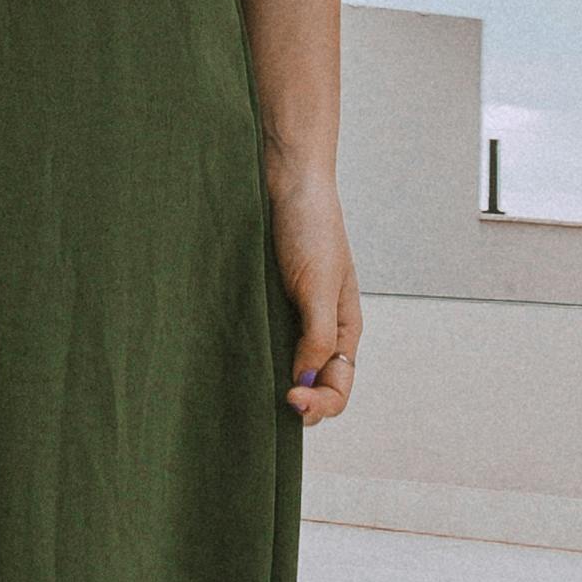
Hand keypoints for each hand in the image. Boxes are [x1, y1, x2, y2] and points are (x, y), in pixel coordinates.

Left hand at [268, 161, 359, 424]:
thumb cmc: (311, 225)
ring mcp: (291, 315)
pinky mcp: (266, 300)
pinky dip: (254, 355)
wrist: (284, 177)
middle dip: (297, 403)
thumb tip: (305, 381)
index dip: (318, 404)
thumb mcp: (321, 284)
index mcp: (343, 328)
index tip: (290, 397)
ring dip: (273, 382)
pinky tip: (238, 358)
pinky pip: (264, 340)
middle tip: (271, 399)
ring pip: (285, 367)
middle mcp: (319, 327)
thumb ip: (318, 336)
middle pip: (312, 385)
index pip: (338, 388)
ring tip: (252, 387)